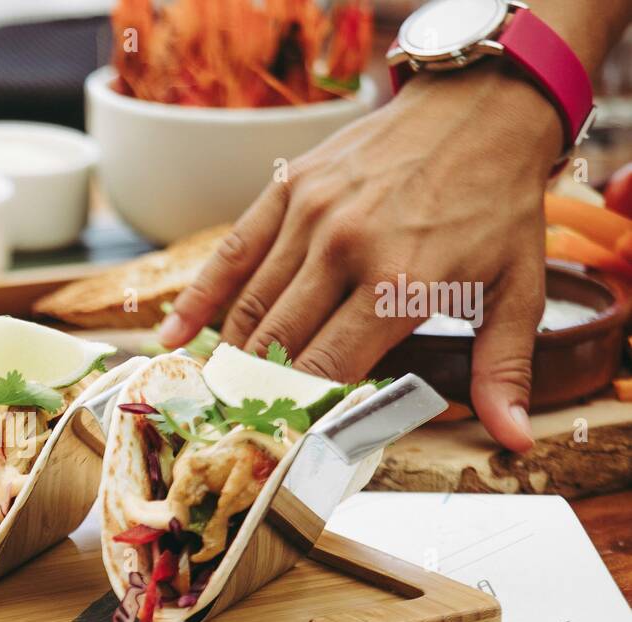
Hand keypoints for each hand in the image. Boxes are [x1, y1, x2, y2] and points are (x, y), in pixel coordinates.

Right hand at [160, 68, 566, 453]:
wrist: (480, 108)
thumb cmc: (497, 206)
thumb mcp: (517, 289)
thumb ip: (502, 368)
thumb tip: (512, 438)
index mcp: (398, 285)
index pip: (326, 370)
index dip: (299, 412)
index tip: (283, 441)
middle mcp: (345, 250)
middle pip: (278, 345)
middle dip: (258, 392)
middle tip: (243, 425)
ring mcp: (310, 216)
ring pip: (250, 307)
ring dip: (233, 356)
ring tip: (222, 393)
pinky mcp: (288, 190)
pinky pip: (231, 255)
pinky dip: (200, 300)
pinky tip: (176, 337)